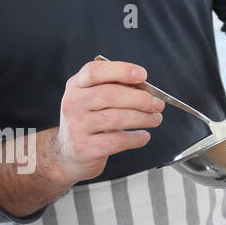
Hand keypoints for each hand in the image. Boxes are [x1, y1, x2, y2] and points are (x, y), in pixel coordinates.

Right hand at [53, 58, 164, 184]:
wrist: (68, 153)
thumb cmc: (88, 122)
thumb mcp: (92, 100)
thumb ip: (114, 89)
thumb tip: (145, 89)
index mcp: (76, 86)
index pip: (95, 71)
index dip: (121, 71)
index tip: (142, 75)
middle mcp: (73, 104)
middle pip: (110, 95)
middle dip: (140, 99)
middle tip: (157, 104)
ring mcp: (76, 127)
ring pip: (116, 118)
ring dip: (142, 118)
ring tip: (155, 119)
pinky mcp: (84, 148)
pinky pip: (117, 141)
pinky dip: (135, 138)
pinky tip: (143, 136)